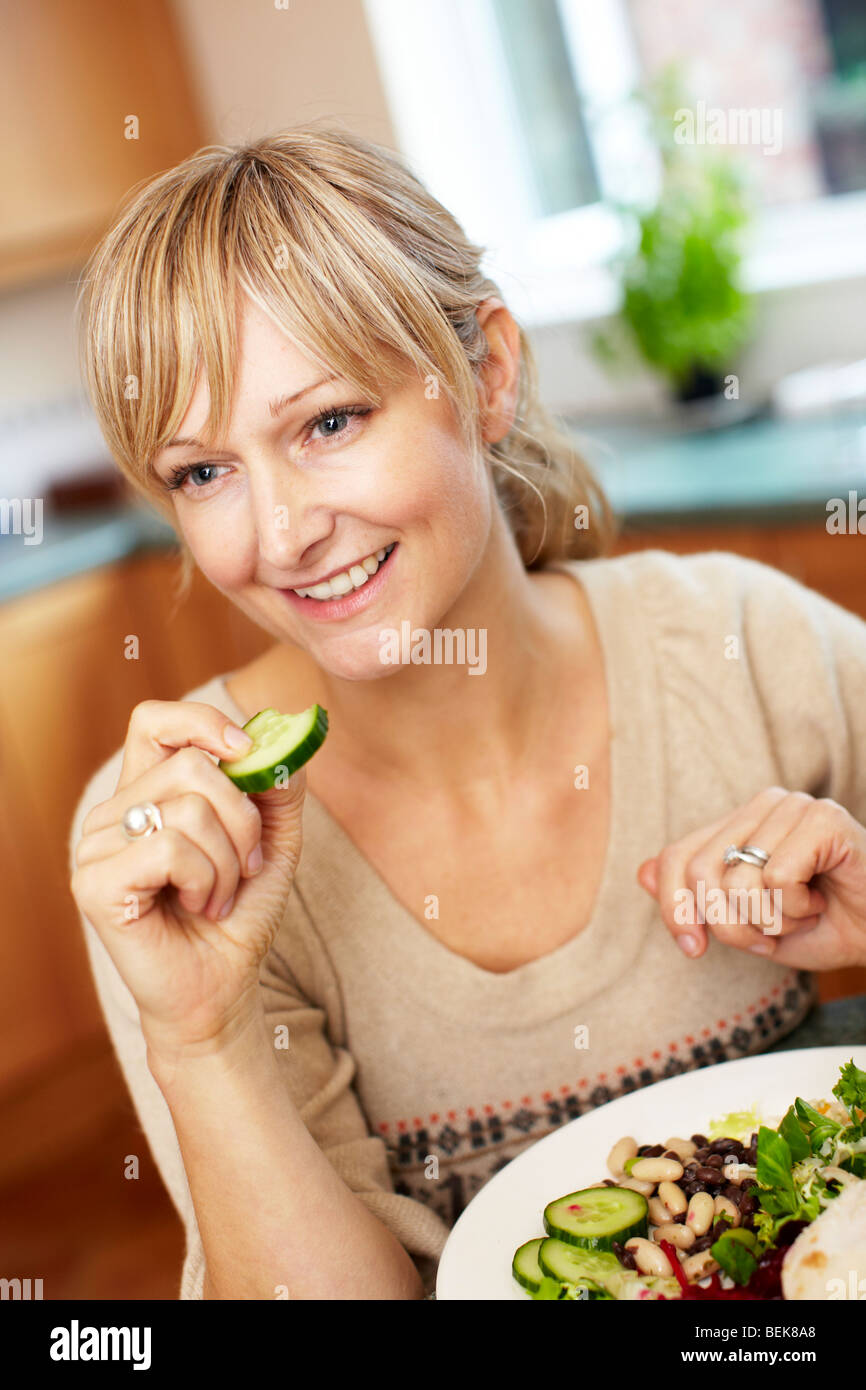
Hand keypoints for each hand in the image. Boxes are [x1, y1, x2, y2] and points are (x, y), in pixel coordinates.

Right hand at [70, 700, 306, 1060]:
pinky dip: (204, 879)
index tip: (247, 752)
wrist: (222, 987)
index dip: (203, 722)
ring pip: (186, 808)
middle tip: (246, 864)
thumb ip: (279, 787)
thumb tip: (280, 741)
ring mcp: (96, 847)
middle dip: (243, 817)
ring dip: (228, 859)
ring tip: (218, 894)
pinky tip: (195, 906)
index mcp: (146, 792)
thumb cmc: (240, 913)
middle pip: (191, 764)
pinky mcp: (95, 883)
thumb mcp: (275, 841)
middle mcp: (114, 813)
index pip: (154, 720)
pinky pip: (169, 848)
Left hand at [636, 786, 865, 970]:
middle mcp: (760, 806)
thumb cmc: (823, 926)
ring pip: (737, 880)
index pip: (675, 858)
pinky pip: (776, 878)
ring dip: (769, 920)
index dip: (674, 908)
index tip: (693, 948)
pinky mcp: (822, 818)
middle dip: (728, 926)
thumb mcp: (748, 925)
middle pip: (700, 871)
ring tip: (800, 912)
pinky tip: (820, 899)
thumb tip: (639, 872)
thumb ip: (696, 899)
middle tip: (766, 936)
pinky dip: (795, 907)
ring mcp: (792, 806)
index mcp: (737, 824)